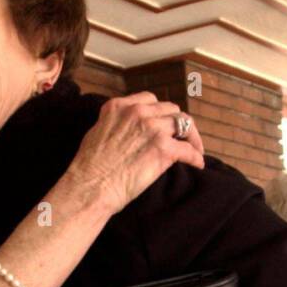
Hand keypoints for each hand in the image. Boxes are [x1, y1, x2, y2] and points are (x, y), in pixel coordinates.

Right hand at [64, 91, 204, 214]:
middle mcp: (137, 112)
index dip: (161, 113)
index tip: (164, 125)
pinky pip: (188, 150)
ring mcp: (152, 128)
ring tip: (194, 150)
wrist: (90, 187)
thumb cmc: (89, 168)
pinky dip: (195, 157)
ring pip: (184, 123)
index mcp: (119, 106)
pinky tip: (197, 164)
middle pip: (170, 109)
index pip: (150, 100)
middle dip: (178, 124)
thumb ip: (115, 124)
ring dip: (191, 137)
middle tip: (182, 138)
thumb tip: (127, 131)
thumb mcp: (98, 132)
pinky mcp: (163, 148)